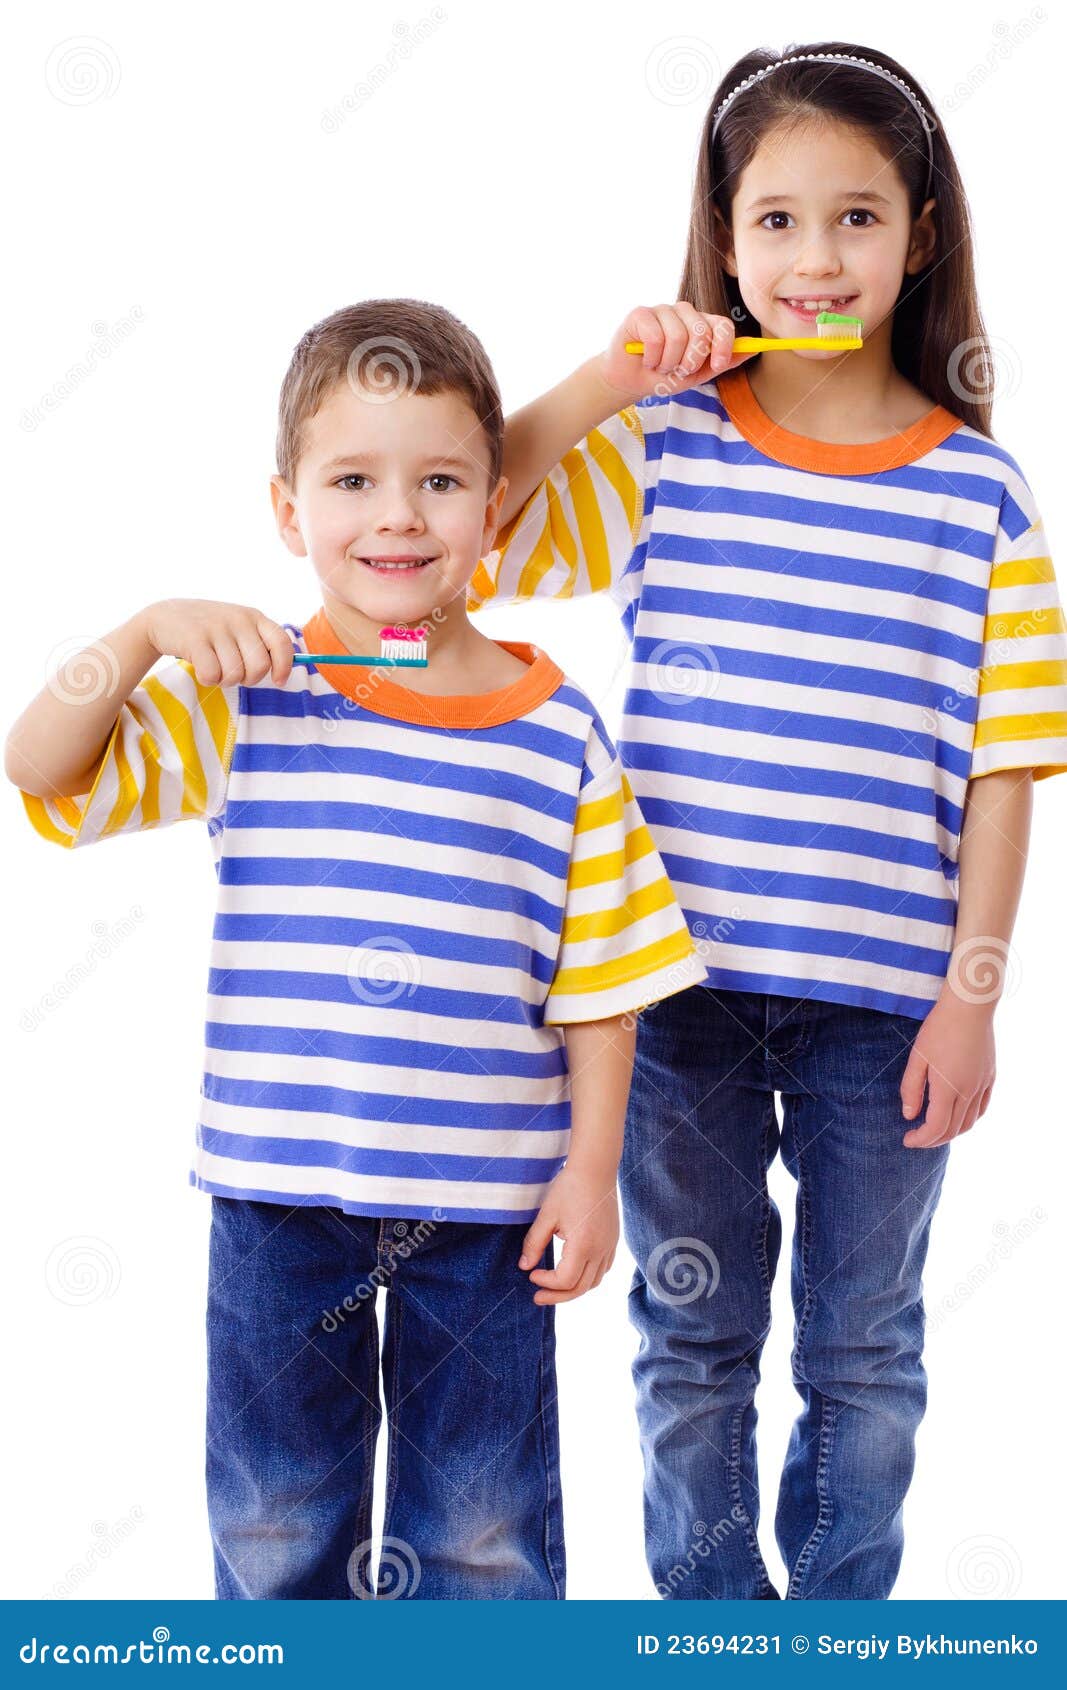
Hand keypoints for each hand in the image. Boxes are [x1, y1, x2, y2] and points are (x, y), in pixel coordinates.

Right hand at [141, 599, 293, 686]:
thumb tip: (283, 672)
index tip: (278, 681)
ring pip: (235, 674)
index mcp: (254, 617)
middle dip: (248, 679)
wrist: (165, 617)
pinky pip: (212, 675)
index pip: (281, 642)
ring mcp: (216, 627)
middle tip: (235, 673)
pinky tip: (200, 666)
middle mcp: (238, 619)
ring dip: (224, 680)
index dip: (284, 666)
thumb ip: (260, 644)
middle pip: (259, 667)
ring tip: (215, 667)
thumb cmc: (210, 631)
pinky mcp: (195, 639)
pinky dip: (207, 679)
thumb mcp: (238, 628)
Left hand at [517, 1163, 618, 1304]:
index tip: (531, 1274)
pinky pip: (603, 1269)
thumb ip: (534, 1243)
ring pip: (594, 1282)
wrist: (595, 1169)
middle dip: (557, 1296)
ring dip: (573, 1289)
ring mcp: (610, 1246)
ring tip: (554, 1288)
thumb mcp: (547, 1216)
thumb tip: (524, 1266)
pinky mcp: (613, 1240)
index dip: (546, 1283)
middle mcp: (600, 1250)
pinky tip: (573, 1271)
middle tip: (537, 1297)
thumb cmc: (569, 1188)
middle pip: (580, 1288)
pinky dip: (588, 1277)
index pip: (565, 1280)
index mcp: (583, 1245)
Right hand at [598, 301, 754, 398]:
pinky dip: (651, 357)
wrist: (630, 381)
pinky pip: (656, 336)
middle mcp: (684, 312)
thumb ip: (723, 361)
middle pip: (701, 332)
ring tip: (659, 365)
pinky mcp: (641, 314)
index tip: (715, 365)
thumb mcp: (698, 374)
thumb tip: (753, 350)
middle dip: (689, 361)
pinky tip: (645, 358)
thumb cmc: (663, 375)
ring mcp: (663, 310)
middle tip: (675, 370)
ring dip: (667, 362)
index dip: (723, 345)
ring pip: (678, 336)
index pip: (722, 324)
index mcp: (701, 324)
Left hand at [899, 994, 996, 1147]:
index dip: (921, 1140)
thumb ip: (911, 1088)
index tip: (907, 1140)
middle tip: (916, 1138)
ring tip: (934, 1130)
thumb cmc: (939, 1028)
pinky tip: (958, 1116)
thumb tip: (909, 1115)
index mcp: (948, 1088)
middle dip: (933, 1140)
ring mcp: (983, 1085)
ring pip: (970, 1122)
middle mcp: (969, 1091)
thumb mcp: (917, 1057)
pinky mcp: (990, 1077)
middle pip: (953, 1130)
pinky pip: (982, 1108)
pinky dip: (969, 1119)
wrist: (970, 1007)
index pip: (936, 1128)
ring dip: (952, 1132)